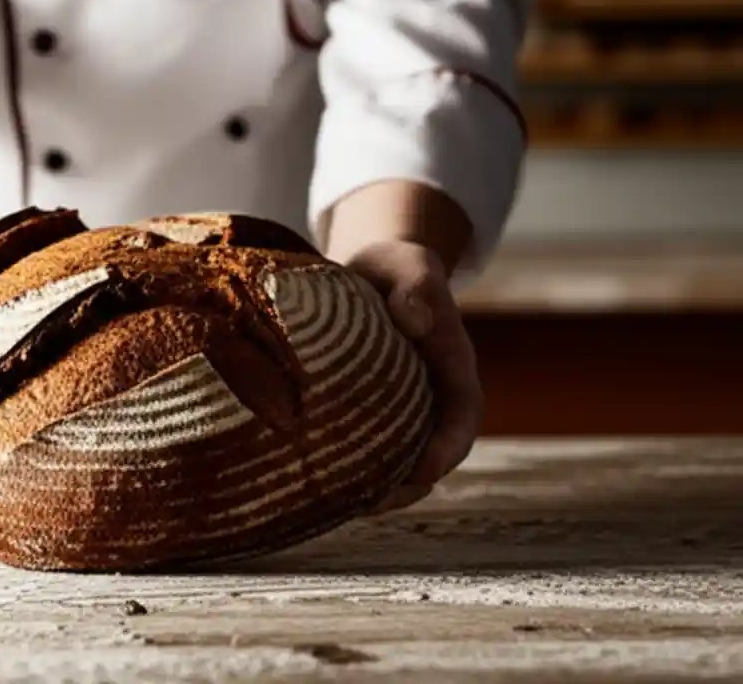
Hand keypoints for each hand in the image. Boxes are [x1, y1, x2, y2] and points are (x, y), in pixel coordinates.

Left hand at [343, 240, 483, 513]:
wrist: (372, 272)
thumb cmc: (395, 268)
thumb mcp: (409, 266)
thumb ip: (416, 286)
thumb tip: (414, 321)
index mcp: (453, 371)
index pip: (461, 420)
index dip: (446, 451)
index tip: (423, 472)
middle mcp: (432, 401)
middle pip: (430, 459)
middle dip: (404, 488)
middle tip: (364, 505)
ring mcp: (403, 413)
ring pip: (395, 464)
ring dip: (371, 490)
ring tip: (331, 506)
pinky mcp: (370, 416)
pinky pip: (364, 451)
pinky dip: (344, 471)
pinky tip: (310, 482)